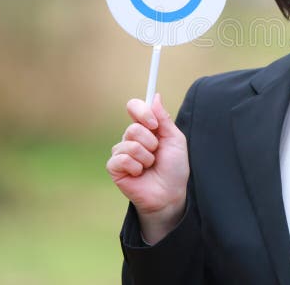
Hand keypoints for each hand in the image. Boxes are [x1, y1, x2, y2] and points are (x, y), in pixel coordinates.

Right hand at [107, 93, 188, 240]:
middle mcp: (131, 138)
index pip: (134, 107)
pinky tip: (139, 174)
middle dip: (151, 143)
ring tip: (150, 166)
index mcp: (146, 128)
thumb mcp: (175, 139)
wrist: (171, 194)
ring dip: (146, 158)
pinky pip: (121, 159)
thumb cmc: (175, 168)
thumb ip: (163, 118)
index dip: (142, 112)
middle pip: (133, 128)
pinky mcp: (114, 168)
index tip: (154, 124)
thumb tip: (155, 96)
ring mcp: (121, 152)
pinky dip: (135, 167)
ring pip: (129, 145)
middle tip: (156, 154)